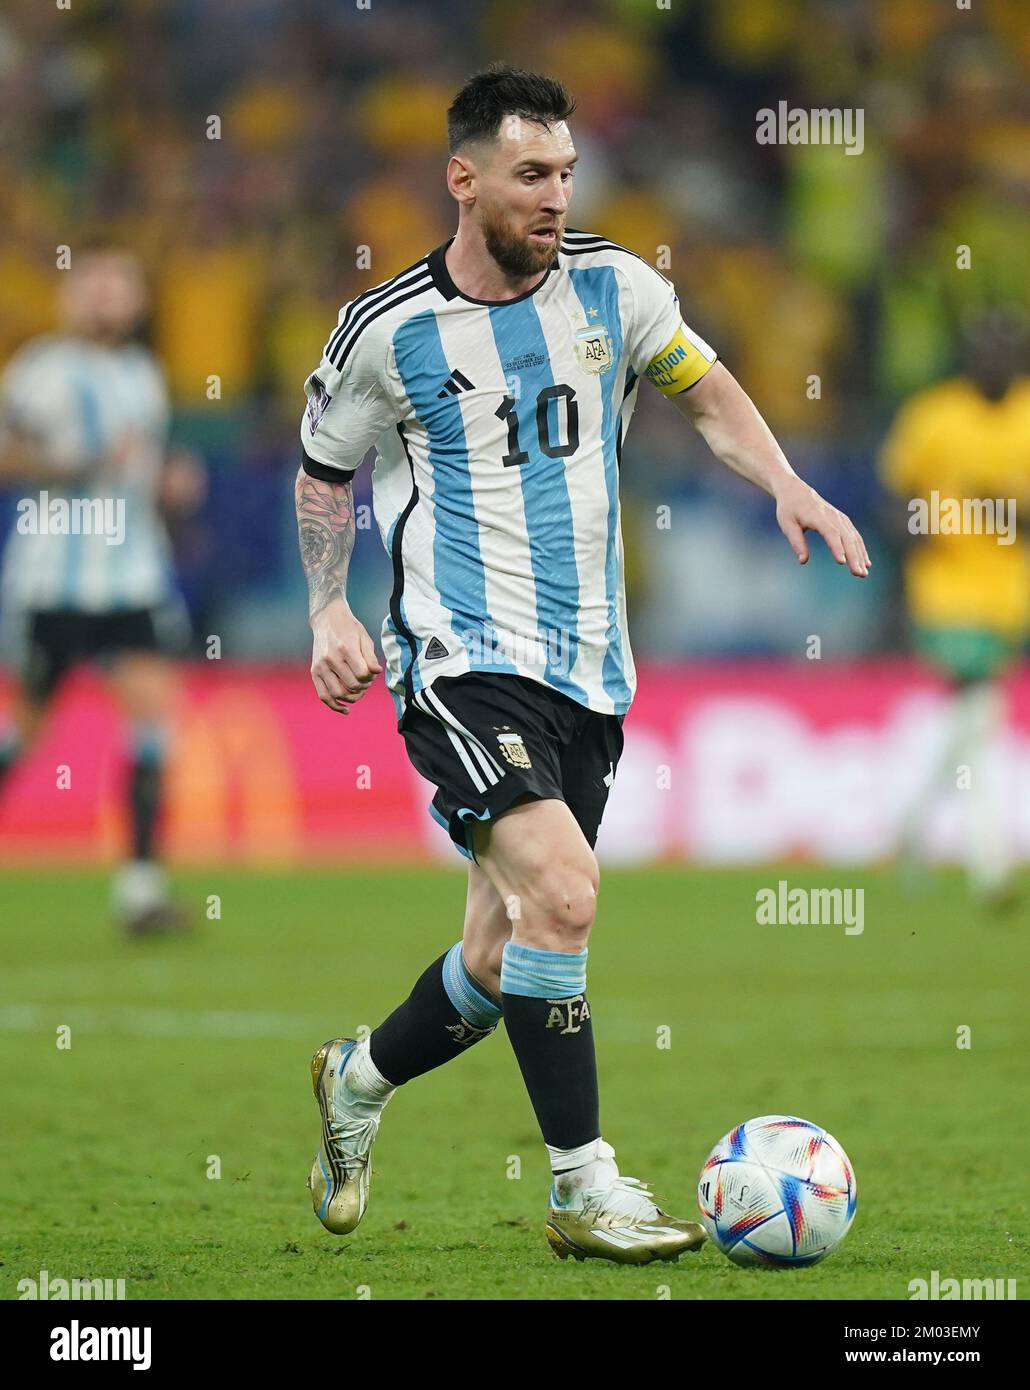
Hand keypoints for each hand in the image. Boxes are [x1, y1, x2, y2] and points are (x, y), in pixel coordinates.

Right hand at [310, 599, 382, 713]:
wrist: (327, 619)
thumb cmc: (349, 628)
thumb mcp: (364, 638)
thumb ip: (371, 657)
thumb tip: (377, 672)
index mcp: (345, 648)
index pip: (362, 674)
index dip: (370, 678)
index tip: (371, 672)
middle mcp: (330, 658)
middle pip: (352, 685)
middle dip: (364, 687)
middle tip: (366, 680)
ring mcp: (320, 666)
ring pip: (338, 694)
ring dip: (352, 697)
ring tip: (358, 691)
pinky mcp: (314, 672)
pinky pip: (323, 696)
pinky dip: (335, 706)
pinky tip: (346, 709)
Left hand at [774, 475, 869, 576]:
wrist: (796, 491)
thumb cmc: (789, 509)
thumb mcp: (787, 524)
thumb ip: (796, 542)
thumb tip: (803, 561)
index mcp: (818, 517)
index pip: (830, 533)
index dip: (837, 547)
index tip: (842, 562)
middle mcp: (833, 516)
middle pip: (847, 538)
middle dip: (854, 557)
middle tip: (859, 574)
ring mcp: (840, 518)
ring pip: (854, 538)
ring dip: (860, 555)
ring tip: (864, 573)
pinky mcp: (843, 521)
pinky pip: (855, 536)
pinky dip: (861, 549)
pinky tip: (866, 562)